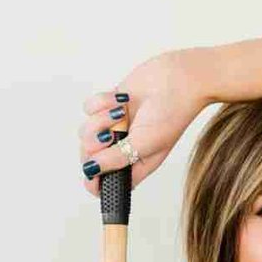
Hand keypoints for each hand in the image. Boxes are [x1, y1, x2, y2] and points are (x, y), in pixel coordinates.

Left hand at [78, 51, 209, 194]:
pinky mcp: (107, 107)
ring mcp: (114, 128)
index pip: (107, 182)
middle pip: (89, 157)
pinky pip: (88, 108)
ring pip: (85, 131)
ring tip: (121, 113)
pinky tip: (122, 100)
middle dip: (95, 144)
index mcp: (135, 164)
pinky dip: (103, 102)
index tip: (92, 172)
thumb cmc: (172, 114)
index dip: (94, 182)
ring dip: (101, 119)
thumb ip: (116, 159)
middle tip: (110, 135)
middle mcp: (123, 148)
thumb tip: (91, 170)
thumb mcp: (146, 144)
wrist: (176, 79)